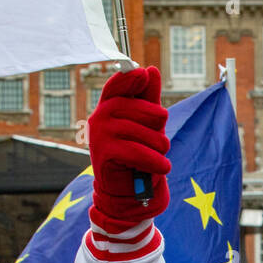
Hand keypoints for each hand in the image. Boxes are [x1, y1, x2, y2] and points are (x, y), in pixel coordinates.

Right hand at [87, 65, 170, 233]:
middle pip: (144, 109)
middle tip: (159, 143)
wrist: (126, 193)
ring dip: (160, 149)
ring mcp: (100, 133)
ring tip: (159, 158)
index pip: (119, 83)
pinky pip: (137, 151)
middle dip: (159, 129)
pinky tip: (162, 167)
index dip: (131, 78)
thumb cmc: (139, 155)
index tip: (144, 75)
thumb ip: (148, 99)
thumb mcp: (147, 126)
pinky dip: (155, 161)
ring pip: (145, 132)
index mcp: (110, 105)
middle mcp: (101, 115)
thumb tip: (150, 70)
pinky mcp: (103, 152)